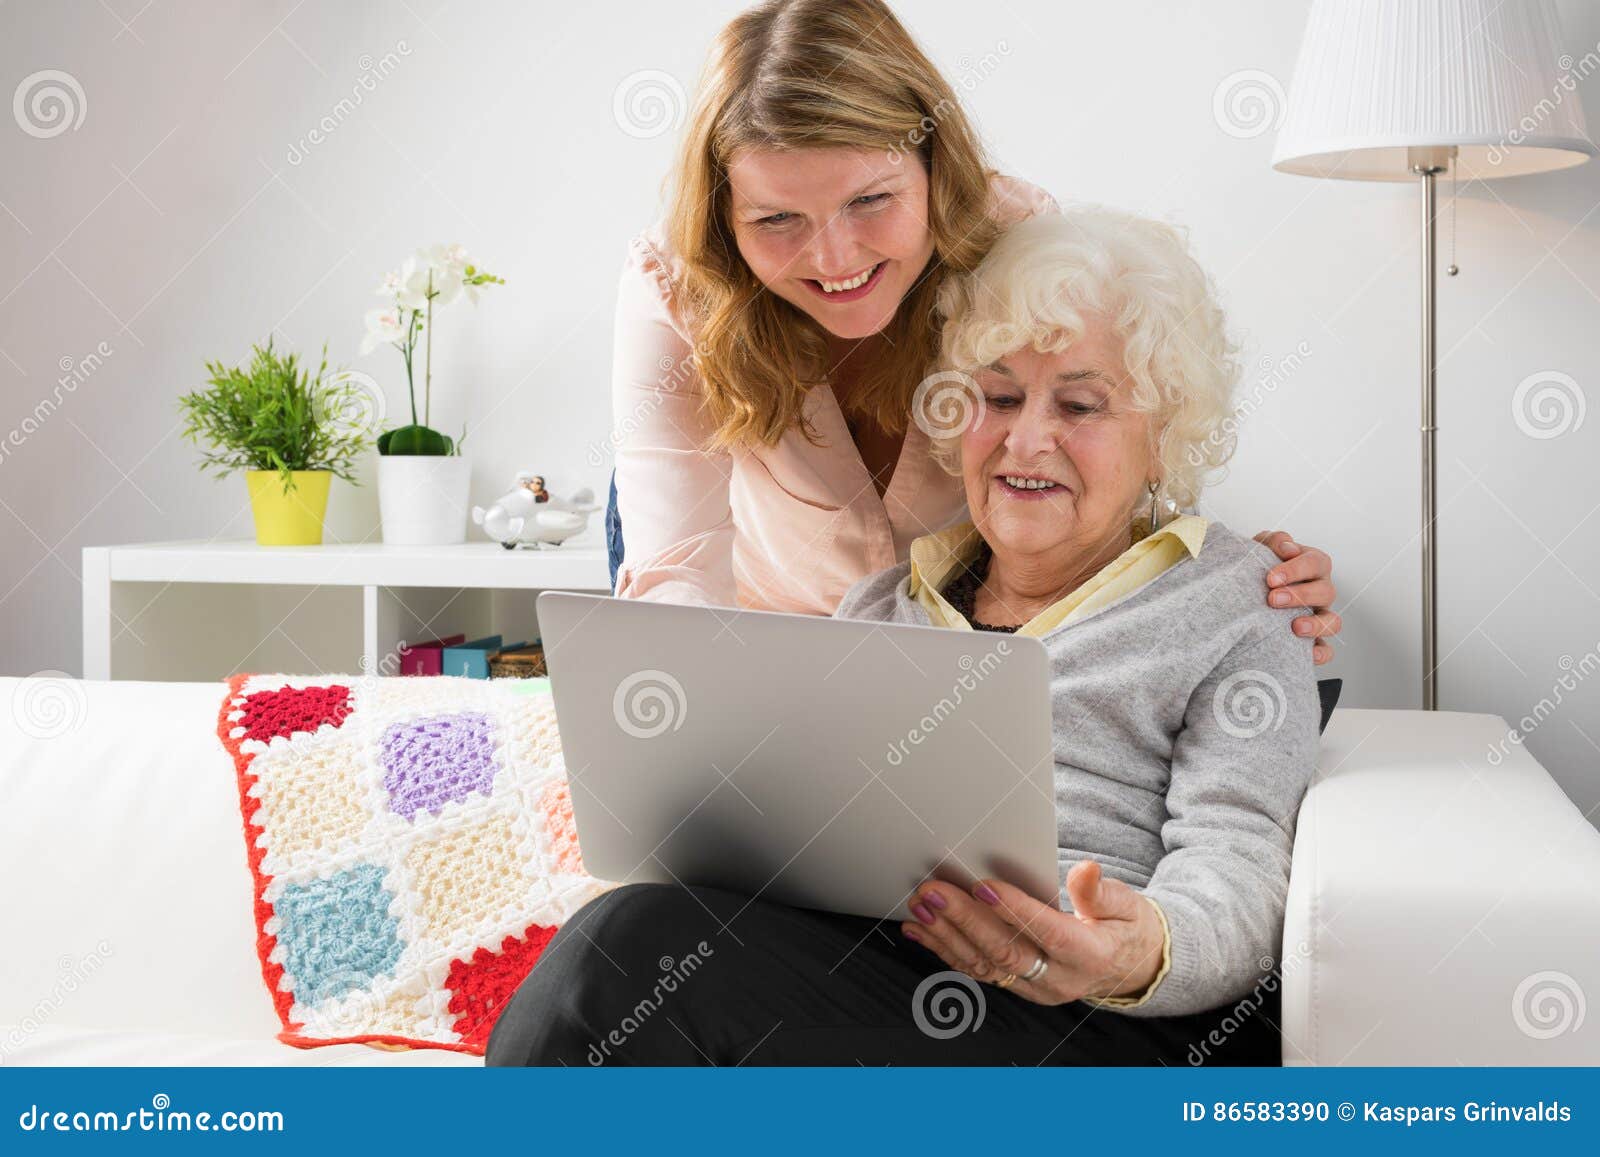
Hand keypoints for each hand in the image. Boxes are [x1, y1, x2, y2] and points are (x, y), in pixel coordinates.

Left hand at [900, 860, 1164, 1005]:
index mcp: (1089, 955)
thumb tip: (1085, 870)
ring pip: (984, 964)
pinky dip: (944, 950)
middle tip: (934, 891)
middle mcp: (1058, 979)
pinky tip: (919, 931)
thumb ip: (1101, 892)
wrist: (1131, 967)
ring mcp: (1034, 988)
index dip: (1013, 909)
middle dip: (964, 919)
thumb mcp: (1128, 906)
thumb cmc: (1127, 928)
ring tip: (920, 907)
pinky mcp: (1017, 986)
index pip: (1046, 932)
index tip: (982, 884)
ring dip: (946, 936)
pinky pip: (976, 971)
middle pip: (1004, 950)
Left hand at [1253, 530, 1339, 665]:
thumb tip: (1286, 546)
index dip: (1295, 570)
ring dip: (1316, 624)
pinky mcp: (1313, 639)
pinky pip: (1327, 649)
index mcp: (1312, 565)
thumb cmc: (1259, 568)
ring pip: (1333, 621)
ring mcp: (1319, 615)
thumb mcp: (1261, 549)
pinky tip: (1308, 653)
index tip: (1271, 578)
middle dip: (1300, 595)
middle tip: (1273, 599)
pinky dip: (1321, 653)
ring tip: (1294, 626)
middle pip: (1325, 592)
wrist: (1245, 594)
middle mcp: (1320, 589)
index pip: (1314, 562)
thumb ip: (1272, 541)